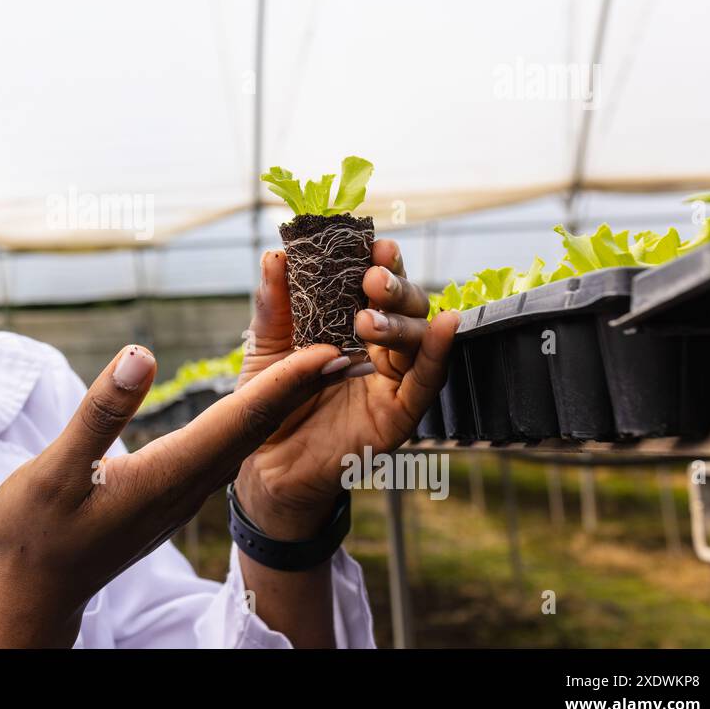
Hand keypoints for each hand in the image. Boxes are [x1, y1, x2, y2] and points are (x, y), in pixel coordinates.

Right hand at [0, 339, 350, 646]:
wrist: (34, 592)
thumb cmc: (34, 533)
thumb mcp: (55, 469)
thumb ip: (100, 412)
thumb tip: (141, 354)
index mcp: (167, 474)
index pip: (238, 421)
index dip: (284, 384)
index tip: (325, 349)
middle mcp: (186, 485)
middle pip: (254, 428)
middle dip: (300, 386)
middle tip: (346, 344)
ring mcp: (179, 494)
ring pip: (241, 440)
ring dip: (279, 402)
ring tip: (312, 365)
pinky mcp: (168, 496)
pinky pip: (221, 450)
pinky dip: (247, 419)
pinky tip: (254, 404)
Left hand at [233, 240, 458, 539]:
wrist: (263, 464)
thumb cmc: (270, 401)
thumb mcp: (265, 346)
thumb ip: (273, 304)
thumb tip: (274, 256)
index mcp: (348, 323)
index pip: (374, 285)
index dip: (379, 262)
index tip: (373, 244)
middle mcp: (378, 347)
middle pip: (405, 305)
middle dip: (394, 286)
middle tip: (371, 279)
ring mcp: (391, 380)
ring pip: (418, 339)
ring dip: (403, 320)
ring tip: (369, 318)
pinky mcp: (399, 415)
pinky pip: (427, 382)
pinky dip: (438, 354)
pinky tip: (445, 326)